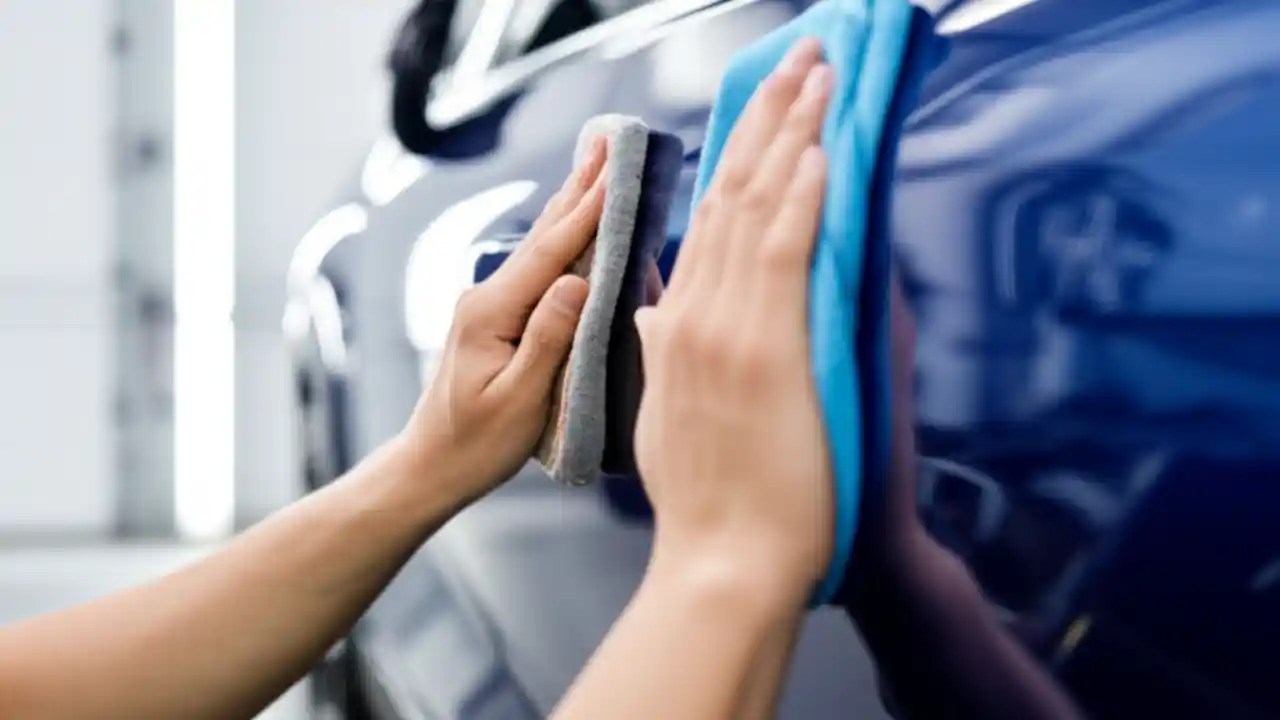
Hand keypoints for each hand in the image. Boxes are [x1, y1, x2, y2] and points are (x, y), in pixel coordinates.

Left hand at [400, 138, 608, 501]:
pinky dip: (564, 240)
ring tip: (597, 166)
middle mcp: (486, 297)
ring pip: (540, 247)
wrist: (431, 465)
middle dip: (579, 188)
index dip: (586, 213)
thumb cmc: (476, 444)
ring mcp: (490, 306)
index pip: (549, 254)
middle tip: (608, 142)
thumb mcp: (518, 401)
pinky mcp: (498, 318)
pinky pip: (539, 270)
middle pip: (542, 235)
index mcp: (491, 313)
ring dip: (572, 206)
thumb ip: (548, 340)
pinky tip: (576, 224)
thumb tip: (577, 282)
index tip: (616, 173)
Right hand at [634, 38, 833, 600]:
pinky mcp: (764, 348)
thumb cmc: (711, 503)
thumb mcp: (668, 418)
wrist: (726, 565)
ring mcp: (725, 328)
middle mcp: (692, 316)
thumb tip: (659, 314)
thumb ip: (663, 357)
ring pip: (754, 208)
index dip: (736, 155)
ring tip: (813, 73)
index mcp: (674, 329)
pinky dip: (799, 195)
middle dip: (765, 117)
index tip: (761, 109)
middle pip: (728, 194)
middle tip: (795, 56)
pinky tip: (816, 148)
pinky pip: (780, 251)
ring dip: (788, 133)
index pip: (705, 221)